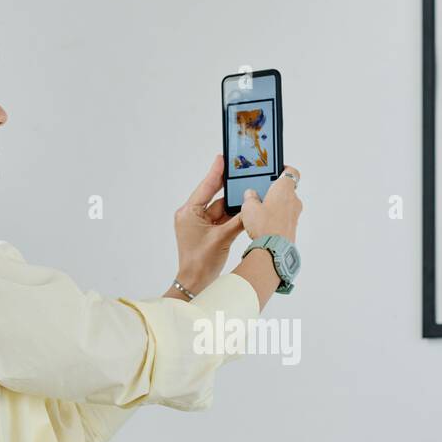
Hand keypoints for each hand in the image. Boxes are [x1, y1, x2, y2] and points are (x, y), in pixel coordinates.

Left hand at [171, 155, 243, 293]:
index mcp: (189, 212)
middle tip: (242, 174)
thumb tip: (252, 207)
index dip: (216, 172)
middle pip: (215, 197)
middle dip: (229, 188)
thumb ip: (238, 221)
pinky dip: (233, 217)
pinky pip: (222, 220)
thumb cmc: (201, 263)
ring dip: (234, 205)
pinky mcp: (207, 232)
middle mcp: (192, 215)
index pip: (205, 187)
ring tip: (249, 193)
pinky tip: (246, 210)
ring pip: (221, 209)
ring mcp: (200, 224)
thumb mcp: (222, 238)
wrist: (195, 284)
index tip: (223, 158)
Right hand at [240, 166, 301, 243]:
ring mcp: (295, 215)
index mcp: (284, 188)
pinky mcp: (293, 227)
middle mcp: (294, 200)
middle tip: (262, 194)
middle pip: (287, 189)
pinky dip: (277, 218)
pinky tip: (265, 224)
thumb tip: (251, 194)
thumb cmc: (264, 225)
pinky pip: (285, 218)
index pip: (291, 172)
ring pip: (286, 205)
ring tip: (261, 212)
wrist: (273, 249)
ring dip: (276, 206)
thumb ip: (250, 197)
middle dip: (275, 191)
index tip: (277, 170)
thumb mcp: (248, 207)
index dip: (284, 169)